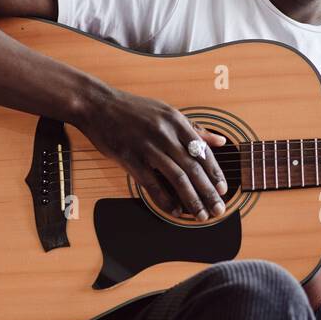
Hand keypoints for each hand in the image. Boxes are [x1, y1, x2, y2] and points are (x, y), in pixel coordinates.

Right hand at [80, 87, 228, 221]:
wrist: (97, 104)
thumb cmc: (133, 110)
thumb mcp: (167, 112)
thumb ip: (194, 129)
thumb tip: (221, 141)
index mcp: (176, 121)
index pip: (202, 151)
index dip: (215, 173)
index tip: (223, 189)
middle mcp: (165, 133)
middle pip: (193, 168)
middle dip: (209, 192)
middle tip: (218, 209)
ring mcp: (147, 146)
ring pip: (177, 177)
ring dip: (192, 199)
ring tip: (201, 214)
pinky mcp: (130, 158)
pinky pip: (152, 184)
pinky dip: (165, 199)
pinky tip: (175, 210)